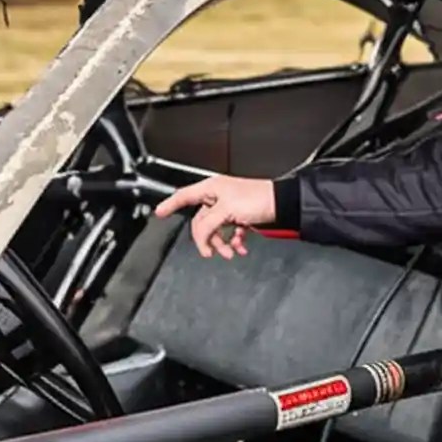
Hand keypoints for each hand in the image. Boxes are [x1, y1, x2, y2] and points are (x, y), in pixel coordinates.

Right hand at [153, 176, 276, 259]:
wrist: (282, 205)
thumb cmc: (258, 200)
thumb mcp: (227, 211)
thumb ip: (208, 224)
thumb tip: (200, 236)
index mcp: (211, 189)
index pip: (184, 196)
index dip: (170, 204)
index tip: (159, 213)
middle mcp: (218, 197)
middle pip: (201, 221)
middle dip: (207, 239)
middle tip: (210, 252)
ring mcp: (229, 207)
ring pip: (216, 229)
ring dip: (222, 244)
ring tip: (231, 252)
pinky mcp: (241, 215)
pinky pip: (230, 231)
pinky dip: (234, 241)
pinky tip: (240, 247)